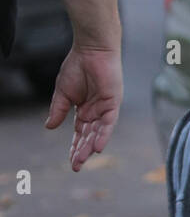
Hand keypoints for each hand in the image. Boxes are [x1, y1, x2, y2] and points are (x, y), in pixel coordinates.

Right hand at [45, 43, 122, 171]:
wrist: (90, 50)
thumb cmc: (77, 67)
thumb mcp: (63, 93)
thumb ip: (58, 110)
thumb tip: (49, 127)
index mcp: (84, 110)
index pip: (80, 133)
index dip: (76, 148)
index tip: (72, 163)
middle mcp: (96, 112)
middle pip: (89, 136)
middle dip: (82, 151)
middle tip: (76, 166)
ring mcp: (106, 108)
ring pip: (99, 132)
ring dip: (91, 146)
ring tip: (83, 159)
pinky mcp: (113, 102)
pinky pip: (109, 122)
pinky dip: (103, 134)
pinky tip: (98, 147)